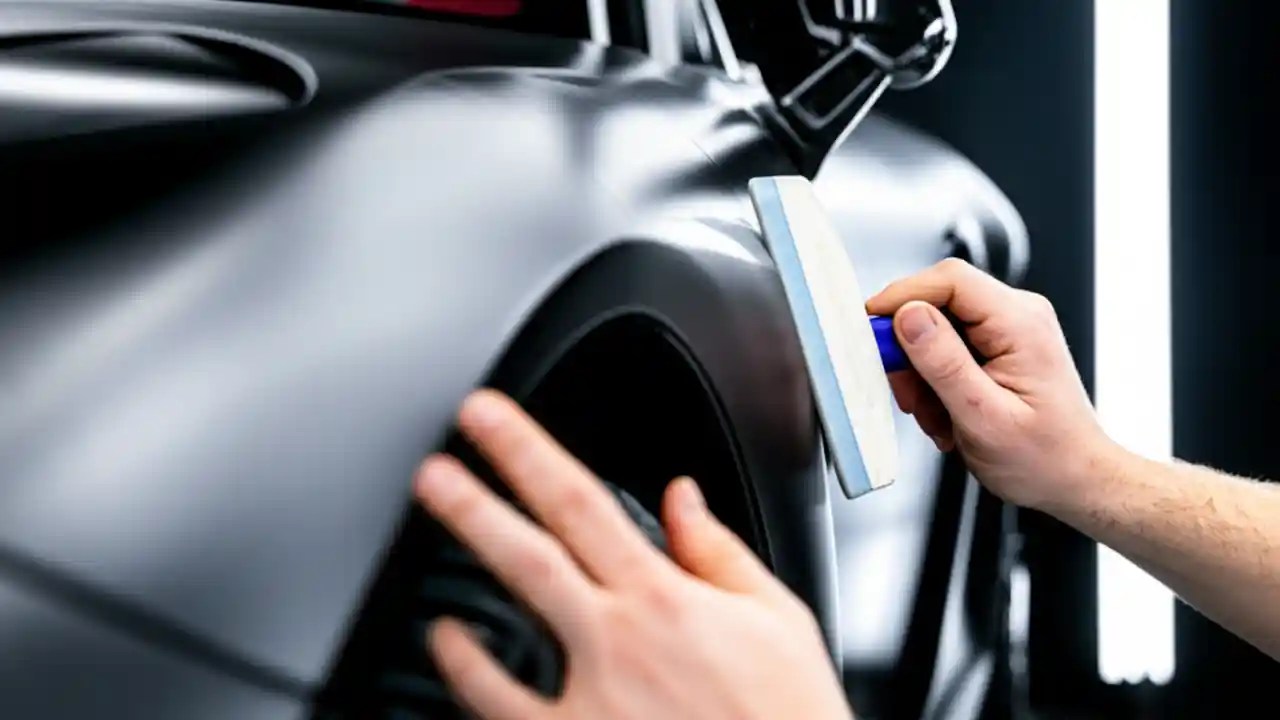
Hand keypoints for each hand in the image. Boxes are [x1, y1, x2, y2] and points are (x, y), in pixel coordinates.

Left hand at [414, 389, 854, 719]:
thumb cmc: (791, 718)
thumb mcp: (779, 619)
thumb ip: (719, 552)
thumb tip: (682, 496)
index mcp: (665, 599)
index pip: (580, 502)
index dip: (524, 450)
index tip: (486, 418)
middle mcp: (617, 644)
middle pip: (527, 556)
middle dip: (473, 502)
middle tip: (431, 468)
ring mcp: (588, 700)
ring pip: (499, 633)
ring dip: (457, 586)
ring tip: (429, 551)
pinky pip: (498, 708)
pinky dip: (462, 673)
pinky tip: (446, 645)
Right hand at [866, 258, 1118, 510]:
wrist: (1074, 480)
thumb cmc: (1044, 458)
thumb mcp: (983, 416)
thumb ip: (943, 363)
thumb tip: (907, 316)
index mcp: (1020, 323)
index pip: (950, 280)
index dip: (902, 296)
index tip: (872, 326)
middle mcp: (1017, 316)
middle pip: (938, 302)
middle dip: (909, 348)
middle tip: (906, 392)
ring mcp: (1008, 330)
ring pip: (936, 328)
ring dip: (922, 373)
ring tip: (935, 415)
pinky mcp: (998, 345)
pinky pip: (947, 347)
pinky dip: (935, 380)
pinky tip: (946, 413)